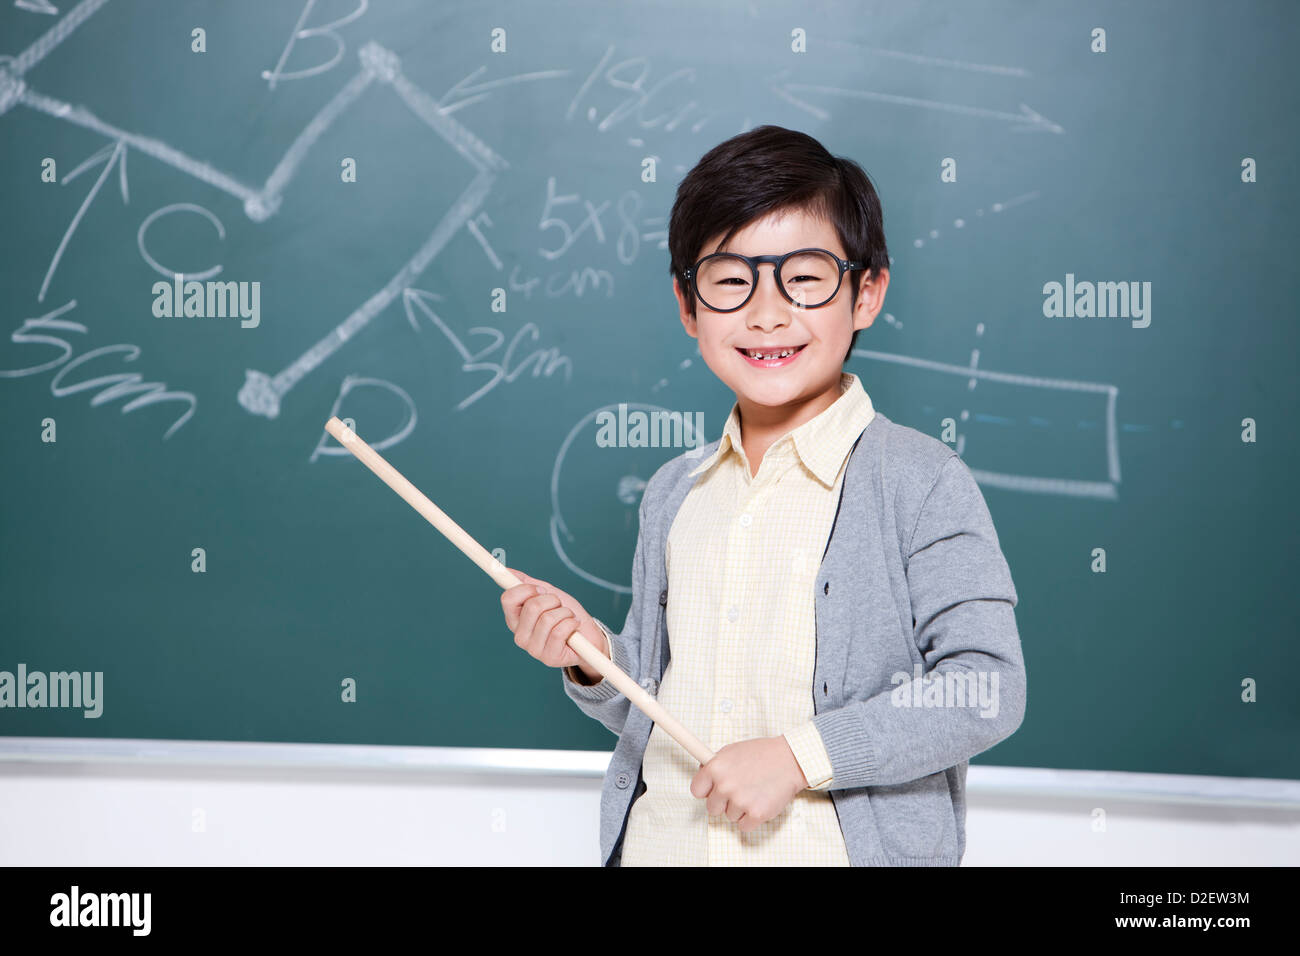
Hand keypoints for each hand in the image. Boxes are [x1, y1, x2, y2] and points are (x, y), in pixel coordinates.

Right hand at [500, 568, 607, 676]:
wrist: (588, 636)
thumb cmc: (566, 614)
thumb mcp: (548, 594)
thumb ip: (528, 583)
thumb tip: (508, 570)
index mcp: (515, 620)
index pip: (508, 598)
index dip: (528, 589)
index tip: (542, 590)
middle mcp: (520, 636)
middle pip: (532, 606)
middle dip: (552, 600)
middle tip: (559, 607)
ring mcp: (533, 649)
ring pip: (548, 618)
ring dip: (565, 613)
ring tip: (568, 618)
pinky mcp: (549, 658)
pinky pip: (559, 631)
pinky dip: (572, 623)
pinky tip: (574, 628)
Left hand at [690, 736, 808, 833]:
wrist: (790, 760)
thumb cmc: (762, 754)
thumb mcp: (732, 751)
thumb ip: (715, 764)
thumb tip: (703, 776)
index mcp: (716, 767)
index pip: (696, 790)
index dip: (706, 791)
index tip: (713, 790)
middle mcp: (725, 785)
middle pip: (712, 808)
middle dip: (723, 802)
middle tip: (738, 791)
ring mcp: (740, 801)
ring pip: (729, 817)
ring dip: (740, 809)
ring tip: (754, 792)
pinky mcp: (756, 814)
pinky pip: (744, 827)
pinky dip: (752, 819)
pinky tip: (760, 802)